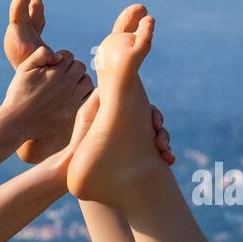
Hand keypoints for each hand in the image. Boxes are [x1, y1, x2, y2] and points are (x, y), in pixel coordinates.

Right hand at [1, 46, 93, 163]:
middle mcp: (67, 84)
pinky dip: (82, 94)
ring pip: (87, 81)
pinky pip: (86, 98)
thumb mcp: (24, 69)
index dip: (60, 58)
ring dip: (79, 80)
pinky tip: (71, 96)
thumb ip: (41, 54)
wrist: (17, 122)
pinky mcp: (72, 112)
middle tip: (60, 75)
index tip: (52, 66)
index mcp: (56, 72)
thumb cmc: (18, 94)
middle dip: (70, 68)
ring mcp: (71, 99)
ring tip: (67, 84)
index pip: (68, 56)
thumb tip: (58, 56)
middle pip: (80, 67)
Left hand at [51, 90, 175, 181]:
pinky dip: (165, 156)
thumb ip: (102, 97)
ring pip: (158, 138)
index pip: (144, 108)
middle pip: (154, 123)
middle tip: (161, 142)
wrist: (72, 166)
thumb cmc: (79, 138)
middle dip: (162, 132)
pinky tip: (169, 161)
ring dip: (165, 144)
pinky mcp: (134, 157)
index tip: (155, 123)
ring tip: (166, 155)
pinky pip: (154, 155)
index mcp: (121, 113)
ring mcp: (132, 142)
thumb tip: (114, 75)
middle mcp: (129, 125)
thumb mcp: (89, 112)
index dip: (153, 114)